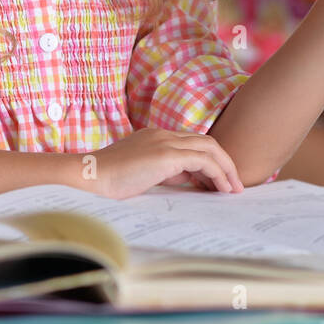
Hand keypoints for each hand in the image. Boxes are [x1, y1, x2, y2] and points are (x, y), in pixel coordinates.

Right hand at [79, 127, 244, 198]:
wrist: (89, 176)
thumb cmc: (109, 180)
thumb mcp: (142, 172)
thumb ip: (164, 171)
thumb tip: (187, 179)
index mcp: (157, 136)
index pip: (193, 144)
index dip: (210, 162)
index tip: (217, 182)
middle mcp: (164, 134)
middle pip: (206, 142)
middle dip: (224, 163)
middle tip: (234, 185)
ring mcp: (166, 142)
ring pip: (209, 148)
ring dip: (226, 168)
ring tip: (233, 189)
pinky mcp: (166, 154)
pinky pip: (203, 160)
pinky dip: (217, 173)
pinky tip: (221, 188)